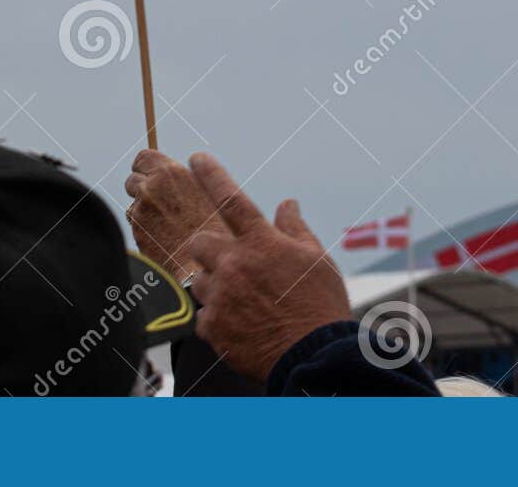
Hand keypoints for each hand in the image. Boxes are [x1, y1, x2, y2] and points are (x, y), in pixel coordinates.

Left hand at [123, 149, 222, 281]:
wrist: (202, 264)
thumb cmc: (213, 231)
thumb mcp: (207, 194)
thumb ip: (183, 181)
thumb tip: (168, 175)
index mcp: (172, 172)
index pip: (143, 157)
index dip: (146, 167)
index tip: (151, 176)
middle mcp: (152, 187)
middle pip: (133, 179)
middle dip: (142, 189)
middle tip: (159, 204)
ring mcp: (140, 209)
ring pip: (134, 204)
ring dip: (143, 211)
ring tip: (167, 225)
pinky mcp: (135, 230)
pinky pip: (134, 224)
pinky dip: (143, 229)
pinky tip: (162, 238)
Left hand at [186, 152, 351, 382]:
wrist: (314, 358)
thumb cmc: (321, 306)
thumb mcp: (316, 260)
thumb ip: (295, 228)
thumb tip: (287, 203)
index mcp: (262, 243)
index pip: (230, 198)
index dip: (211, 174)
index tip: (196, 158)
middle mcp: (235, 265)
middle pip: (199, 242)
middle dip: (208, 248)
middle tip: (228, 261)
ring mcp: (221, 297)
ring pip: (199, 281)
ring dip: (215, 286)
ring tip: (243, 303)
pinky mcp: (212, 327)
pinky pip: (203, 315)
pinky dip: (217, 318)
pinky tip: (240, 326)